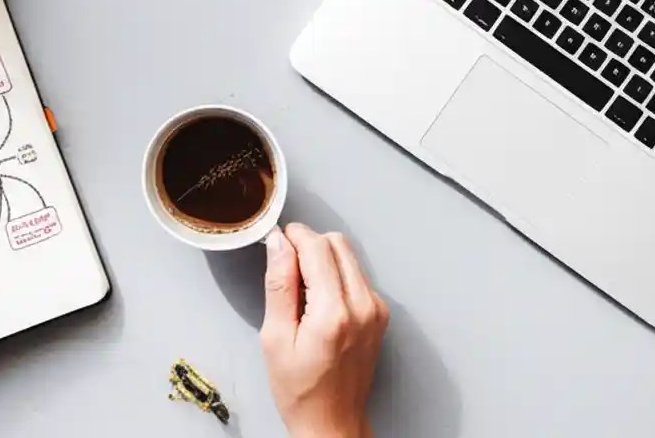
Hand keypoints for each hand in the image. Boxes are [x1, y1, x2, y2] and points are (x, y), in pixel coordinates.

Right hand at [261, 224, 388, 437]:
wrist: (332, 422)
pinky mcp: (380, 314)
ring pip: (349, 256)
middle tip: (287, 267)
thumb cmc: (299, 390)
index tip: (278, 241)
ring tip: (302, 291)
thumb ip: (279, 284)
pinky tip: (319, 301)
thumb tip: (279, 243)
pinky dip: (336, 276)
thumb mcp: (275, 338)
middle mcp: (364, 306)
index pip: (318, 247)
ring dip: (323, 259)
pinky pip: (356, 276)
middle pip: (338, 244)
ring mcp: (377, 309)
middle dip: (309, 244)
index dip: (295, 236)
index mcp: (335, 313)